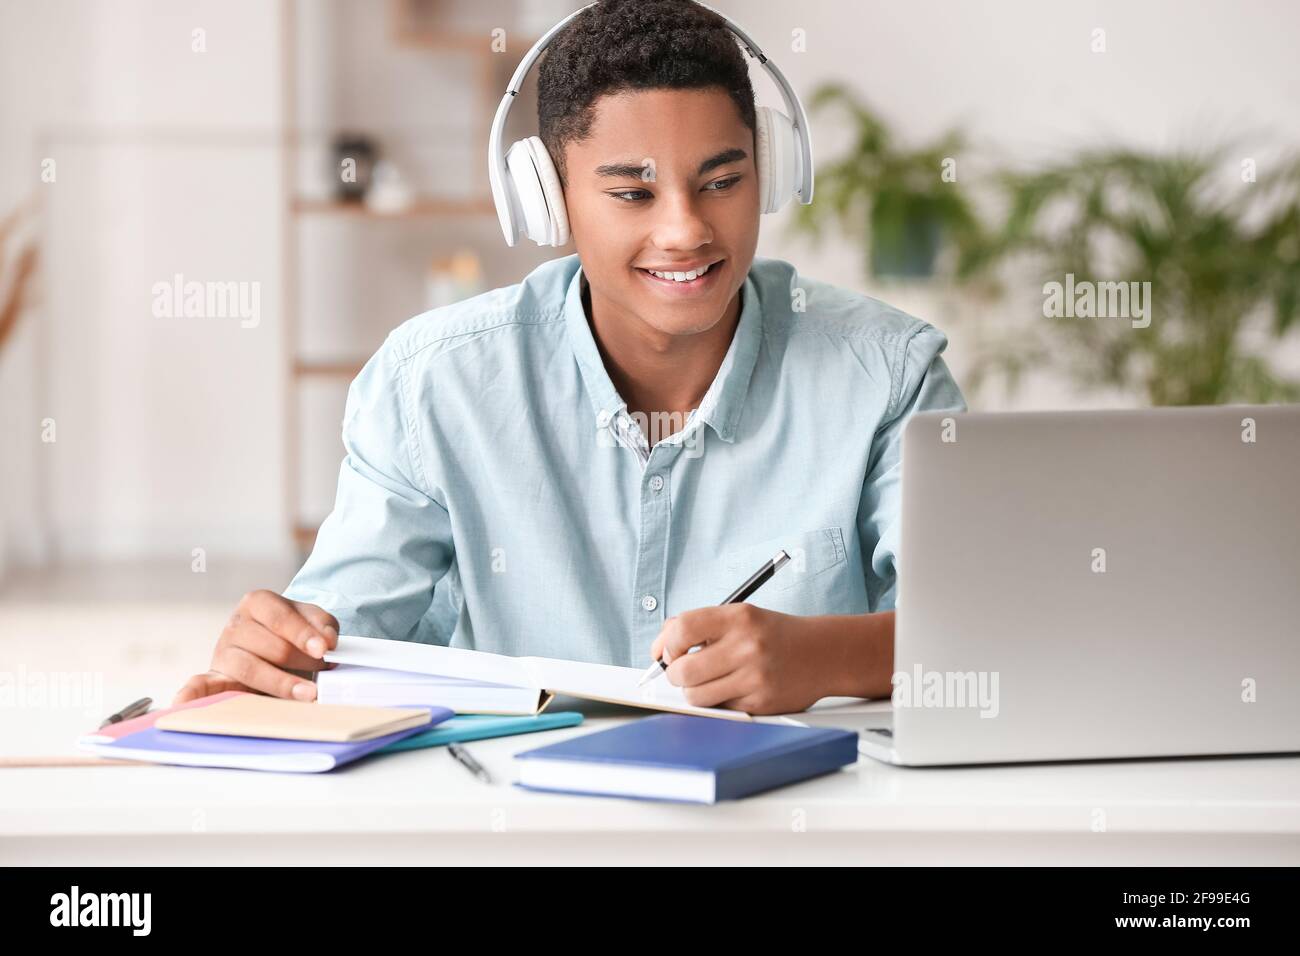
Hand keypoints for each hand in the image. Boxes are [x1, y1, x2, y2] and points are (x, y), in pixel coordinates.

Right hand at [173, 591, 338, 704]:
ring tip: (308, 694)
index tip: (323, 650)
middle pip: (269, 646)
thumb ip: (322, 626)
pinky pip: (199, 685)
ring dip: (280, 683)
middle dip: (301, 660)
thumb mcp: (313, 620)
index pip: (279, 616)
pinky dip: (191, 695)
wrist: (276, 648)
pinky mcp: (216, 678)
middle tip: (325, 671)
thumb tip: (326, 641)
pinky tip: (184, 705)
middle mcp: (236, 625)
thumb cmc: (294, 633)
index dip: (302, 634)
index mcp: (258, 602)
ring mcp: (223, 652)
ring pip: (249, 668)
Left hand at [648, 604, 828, 715]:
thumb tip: (659, 649)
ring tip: (709, 681)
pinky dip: (720, 701)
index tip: (667, 652)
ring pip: (696, 696)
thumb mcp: (740, 616)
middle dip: (674, 674)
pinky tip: (735, 688)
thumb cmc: (773, 634)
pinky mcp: (761, 703)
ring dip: (694, 691)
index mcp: (738, 618)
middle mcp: (747, 646)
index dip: (666, 644)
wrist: (822, 653)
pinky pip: (720, 708)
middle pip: (682, 671)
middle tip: (682, 671)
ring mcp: (755, 677)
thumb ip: (700, 626)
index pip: (682, 629)